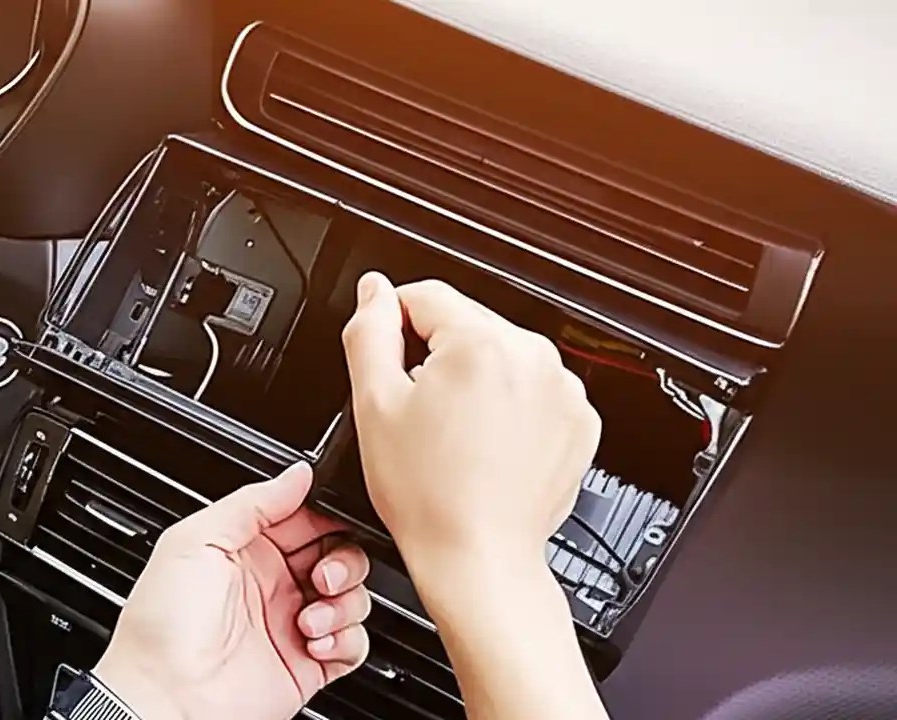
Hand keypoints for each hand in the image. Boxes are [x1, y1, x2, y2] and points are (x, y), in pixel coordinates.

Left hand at [93, 463, 371, 719]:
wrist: (166, 696)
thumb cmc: (163, 626)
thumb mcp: (195, 540)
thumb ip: (251, 502)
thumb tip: (296, 474)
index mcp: (247, 549)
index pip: (306, 518)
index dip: (324, 518)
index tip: (329, 522)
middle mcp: (273, 584)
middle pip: (339, 555)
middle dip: (342, 561)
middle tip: (321, 576)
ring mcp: (292, 624)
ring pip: (352, 597)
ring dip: (343, 603)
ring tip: (310, 617)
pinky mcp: (308, 664)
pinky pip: (352, 643)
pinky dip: (346, 639)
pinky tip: (316, 641)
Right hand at [341, 274, 600, 570]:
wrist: (478, 559)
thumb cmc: (429, 496)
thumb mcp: (374, 405)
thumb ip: (368, 332)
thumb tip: (374, 290)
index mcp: (482, 344)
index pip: (425, 297)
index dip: (393, 326)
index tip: (389, 364)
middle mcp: (533, 357)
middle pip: (466, 325)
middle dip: (437, 358)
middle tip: (420, 414)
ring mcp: (563, 390)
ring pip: (500, 357)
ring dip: (475, 381)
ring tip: (454, 436)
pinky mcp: (578, 420)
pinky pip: (532, 390)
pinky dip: (509, 408)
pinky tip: (486, 446)